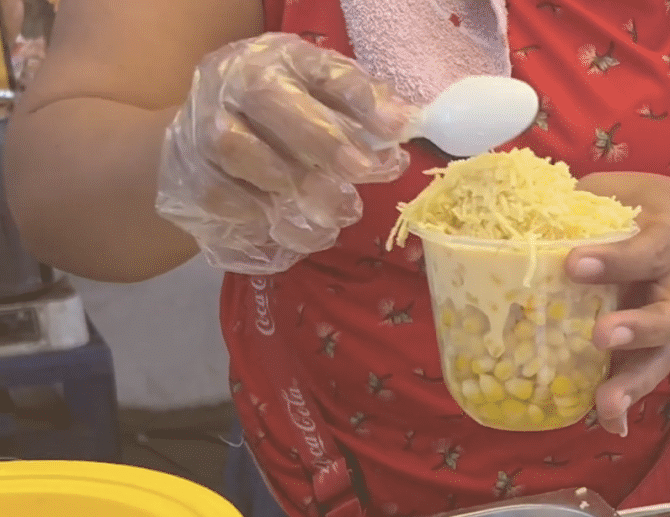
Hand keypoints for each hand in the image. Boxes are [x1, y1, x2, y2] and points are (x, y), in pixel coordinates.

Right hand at [155, 33, 413, 274]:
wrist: (198, 141)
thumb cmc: (280, 120)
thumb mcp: (320, 101)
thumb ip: (362, 109)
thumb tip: (406, 122)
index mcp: (278, 59)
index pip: (321, 69)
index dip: (361, 99)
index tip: (396, 131)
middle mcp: (233, 82)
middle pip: (272, 101)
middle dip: (324, 142)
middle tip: (361, 172)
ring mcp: (201, 124)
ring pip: (240, 150)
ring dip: (293, 186)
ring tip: (333, 214)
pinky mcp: (186, 171)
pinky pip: (222, 196)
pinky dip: (261, 217)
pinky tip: (290, 226)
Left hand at [567, 172, 669, 436]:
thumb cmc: (640, 208)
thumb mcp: (615, 191)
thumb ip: (575, 200)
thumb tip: (506, 202)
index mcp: (667, 238)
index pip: (647, 250)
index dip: (615, 260)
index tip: (574, 263)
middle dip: (639, 330)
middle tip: (601, 337)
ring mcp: (668, 319)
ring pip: (664, 355)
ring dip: (635, 381)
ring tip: (605, 404)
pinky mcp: (654, 345)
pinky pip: (645, 374)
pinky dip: (629, 403)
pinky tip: (610, 424)